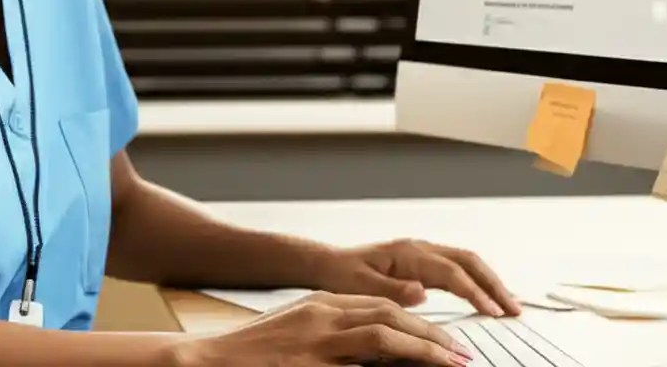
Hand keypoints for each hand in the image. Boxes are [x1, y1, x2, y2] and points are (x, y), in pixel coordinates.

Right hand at [174, 291, 474, 366]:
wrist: (204, 361)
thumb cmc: (249, 355)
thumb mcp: (296, 334)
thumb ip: (332, 339)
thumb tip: (376, 352)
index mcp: (320, 306)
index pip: (381, 306)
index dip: (418, 322)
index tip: (446, 341)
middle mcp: (322, 316)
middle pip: (389, 315)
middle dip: (431, 332)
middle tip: (462, 352)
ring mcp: (315, 340)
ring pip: (382, 334)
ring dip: (422, 346)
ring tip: (452, 360)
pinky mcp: (309, 363)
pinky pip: (359, 361)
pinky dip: (390, 360)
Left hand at [312, 239, 521, 316]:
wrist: (329, 263)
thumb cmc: (342, 275)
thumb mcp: (361, 286)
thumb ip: (392, 289)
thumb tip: (422, 292)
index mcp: (408, 253)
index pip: (451, 271)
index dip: (474, 291)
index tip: (493, 311)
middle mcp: (420, 248)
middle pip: (468, 260)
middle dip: (494, 283)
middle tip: (514, 310)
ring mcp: (423, 253)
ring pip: (467, 262)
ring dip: (490, 281)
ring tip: (509, 305)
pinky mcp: (423, 261)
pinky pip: (458, 267)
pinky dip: (477, 280)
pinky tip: (487, 296)